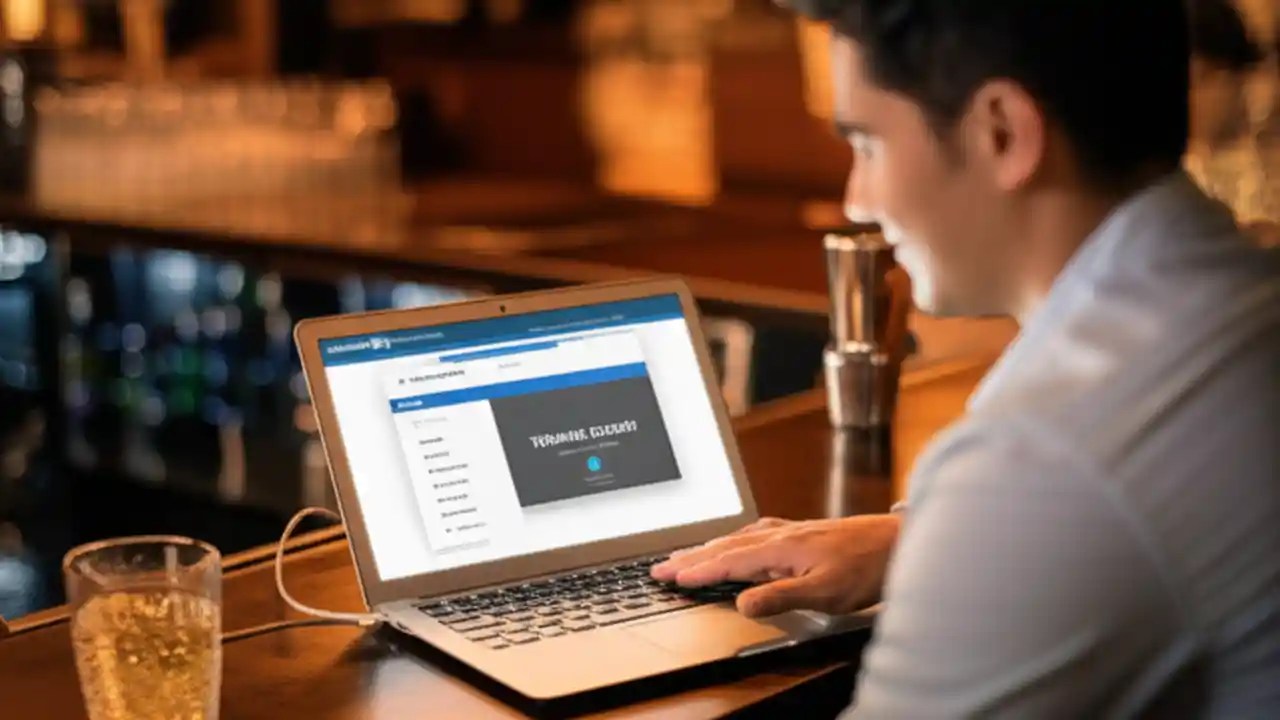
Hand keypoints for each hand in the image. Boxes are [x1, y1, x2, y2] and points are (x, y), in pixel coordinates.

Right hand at [651, 514, 899, 617]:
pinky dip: (736, 538)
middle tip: (661, 565)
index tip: (669, 576)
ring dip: (711, 546)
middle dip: (693, 556)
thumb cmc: (867, 569)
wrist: (900, 543)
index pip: (729, 560)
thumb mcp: (825, 593)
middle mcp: (782, 534)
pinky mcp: (805, 531)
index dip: (697, 570)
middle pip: (727, 545)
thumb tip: (743, 603)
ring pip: (740, 537)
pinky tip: (740, 540)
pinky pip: (757, 532)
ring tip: (688, 555)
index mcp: (781, 548)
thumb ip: (782, 597)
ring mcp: (793, 530)